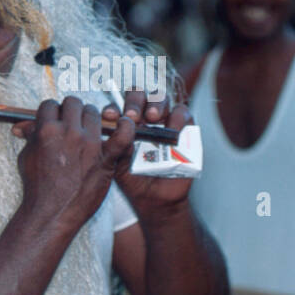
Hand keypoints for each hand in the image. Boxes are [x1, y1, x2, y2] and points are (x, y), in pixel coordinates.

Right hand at [11, 95, 133, 229]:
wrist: (51, 212)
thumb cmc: (37, 187)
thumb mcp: (26, 157)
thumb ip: (29, 137)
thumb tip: (22, 126)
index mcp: (46, 131)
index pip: (50, 104)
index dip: (52, 110)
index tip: (54, 117)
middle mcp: (68, 133)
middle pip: (73, 103)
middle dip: (71, 110)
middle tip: (71, 121)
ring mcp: (89, 145)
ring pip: (95, 112)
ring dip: (91, 117)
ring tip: (89, 129)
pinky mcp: (106, 158)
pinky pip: (123, 135)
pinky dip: (126, 127)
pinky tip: (123, 125)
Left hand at [103, 88, 193, 213]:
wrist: (153, 198)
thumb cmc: (132, 178)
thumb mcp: (116, 163)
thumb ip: (115, 145)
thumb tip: (118, 129)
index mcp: (123, 124)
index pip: (117, 107)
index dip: (113, 108)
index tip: (109, 116)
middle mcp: (143, 118)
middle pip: (139, 96)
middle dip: (134, 101)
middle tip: (132, 115)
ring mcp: (164, 121)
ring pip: (161, 99)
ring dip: (156, 104)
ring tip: (152, 117)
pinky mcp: (184, 128)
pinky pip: (183, 113)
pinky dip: (178, 117)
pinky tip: (172, 126)